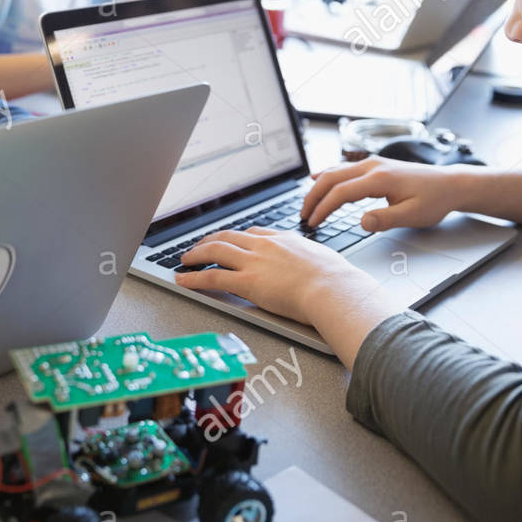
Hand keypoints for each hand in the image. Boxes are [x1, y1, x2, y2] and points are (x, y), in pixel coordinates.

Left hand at [172, 229, 406, 367]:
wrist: (335, 289)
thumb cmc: (338, 281)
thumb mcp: (325, 260)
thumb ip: (313, 261)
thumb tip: (320, 268)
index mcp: (285, 239)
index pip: (254, 232)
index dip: (237, 236)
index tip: (230, 240)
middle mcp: (265, 246)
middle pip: (229, 237)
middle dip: (210, 241)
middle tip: (199, 246)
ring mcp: (254, 262)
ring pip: (215, 251)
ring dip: (196, 254)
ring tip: (185, 260)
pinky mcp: (247, 282)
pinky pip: (212, 277)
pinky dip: (193, 278)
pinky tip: (183, 280)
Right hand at [301, 156, 469, 230]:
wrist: (450, 184)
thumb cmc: (435, 200)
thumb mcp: (413, 216)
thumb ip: (386, 219)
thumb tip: (362, 223)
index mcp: (380, 179)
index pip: (341, 192)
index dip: (323, 208)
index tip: (313, 222)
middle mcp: (373, 166)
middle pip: (332, 178)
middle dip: (313, 196)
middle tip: (303, 215)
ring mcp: (373, 163)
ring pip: (335, 170)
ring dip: (318, 186)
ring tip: (307, 204)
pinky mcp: (374, 165)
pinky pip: (344, 168)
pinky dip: (327, 175)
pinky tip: (317, 178)